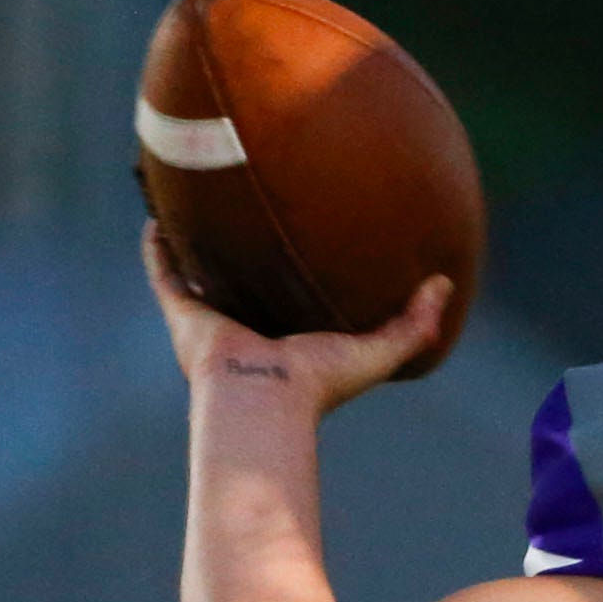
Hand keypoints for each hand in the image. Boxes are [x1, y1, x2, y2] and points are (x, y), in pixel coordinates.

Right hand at [145, 221, 448, 416]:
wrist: (264, 397)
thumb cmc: (320, 382)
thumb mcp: (379, 350)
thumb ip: (414, 323)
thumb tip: (443, 284)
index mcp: (292, 336)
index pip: (298, 299)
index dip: (304, 274)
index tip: (315, 240)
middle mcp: (250, 326)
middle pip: (248, 283)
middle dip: (251, 255)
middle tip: (258, 213)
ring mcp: (213, 319)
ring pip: (203, 273)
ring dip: (200, 244)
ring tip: (201, 205)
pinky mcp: (183, 313)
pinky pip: (165, 273)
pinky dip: (158, 248)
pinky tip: (159, 216)